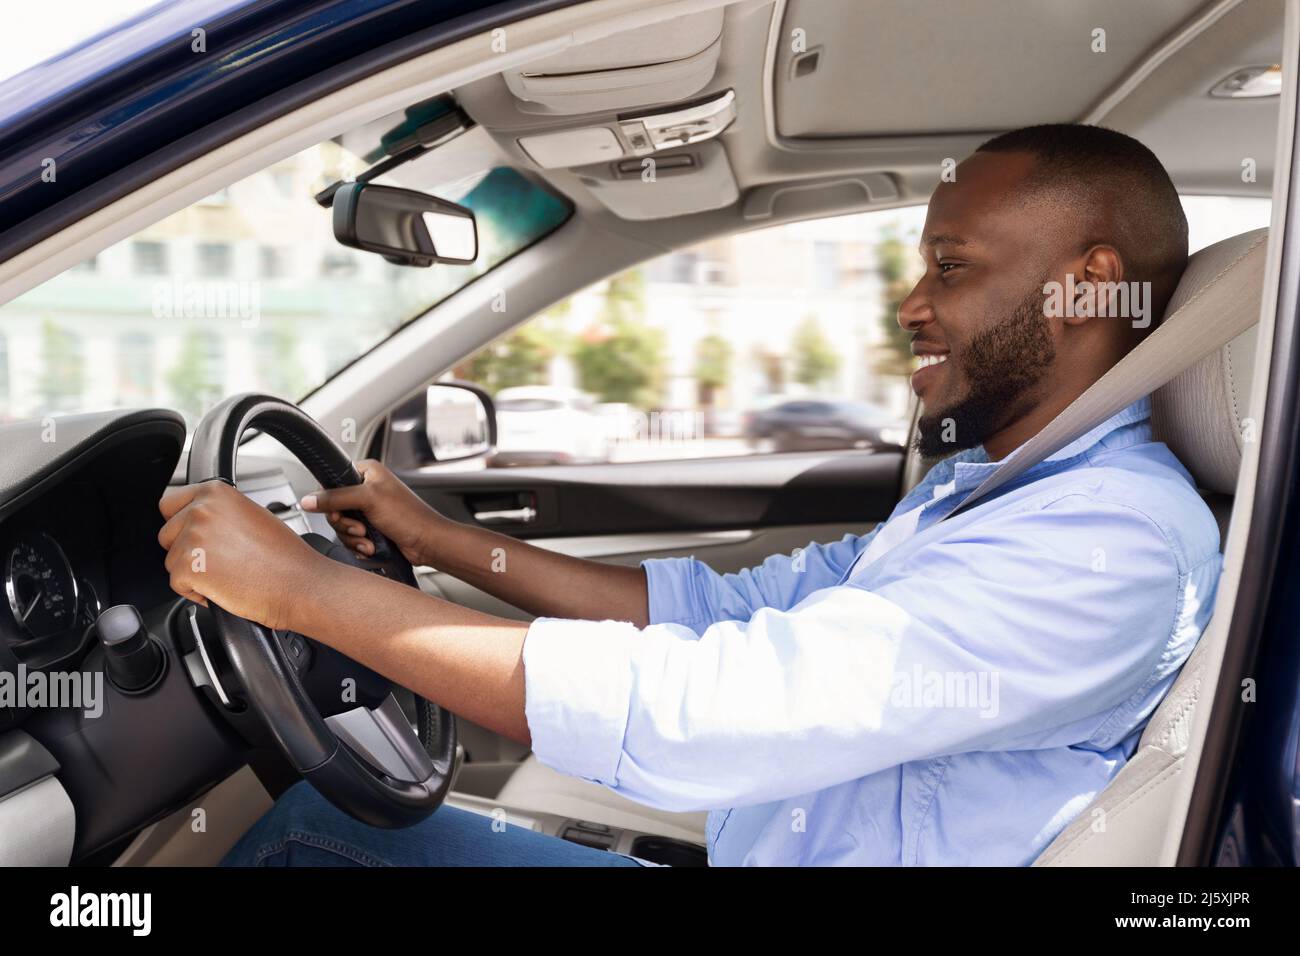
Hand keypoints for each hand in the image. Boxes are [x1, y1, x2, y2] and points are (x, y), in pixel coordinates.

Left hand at [158, 480, 332, 631]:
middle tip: (220, 559)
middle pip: (167, 534)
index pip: (170, 504)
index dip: (182, 523)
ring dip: (194, 572)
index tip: (196, 535)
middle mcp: (200, 510)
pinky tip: (225, 587)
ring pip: (172, 561)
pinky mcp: (187, 567)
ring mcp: (192, 538)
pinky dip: (197, 592)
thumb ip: (220, 512)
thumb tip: (199, 519)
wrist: (298, 583)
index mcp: (215, 492)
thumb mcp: (252, 515)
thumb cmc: (285, 556)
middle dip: (186, 550)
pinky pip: (178, 584)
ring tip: (227, 573)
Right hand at [299, 459, 440, 564]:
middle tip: (360, 528)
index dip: (331, 501)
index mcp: (367, 472)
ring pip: (341, 526)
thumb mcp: (369, 500)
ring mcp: (368, 510)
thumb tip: (308, 500)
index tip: (339, 512)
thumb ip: (335, 498)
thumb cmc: (409, 516)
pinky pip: (351, 538)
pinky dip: (359, 545)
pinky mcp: (371, 528)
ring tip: (369, 540)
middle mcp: (367, 489)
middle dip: (345, 524)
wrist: (427, 543)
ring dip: (353, 538)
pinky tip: (371, 547)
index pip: (332, 481)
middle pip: (334, 508)